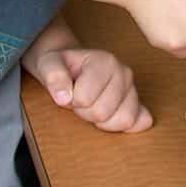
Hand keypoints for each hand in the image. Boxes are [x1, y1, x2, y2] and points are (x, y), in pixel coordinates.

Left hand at [31, 48, 151, 132]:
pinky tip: (109, 118)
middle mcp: (124, 72)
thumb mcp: (48, 64)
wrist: (73, 65)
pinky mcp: (137, 102)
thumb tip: (63, 97)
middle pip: (103, 112)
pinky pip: (136, 122)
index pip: (85, 98)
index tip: (69, 90)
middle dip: (85, 112)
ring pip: (123, 119)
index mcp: (105, 61)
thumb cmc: (62, 66)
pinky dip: (121, 125)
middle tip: (79, 100)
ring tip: (92, 106)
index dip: (71, 100)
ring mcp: (133, 88)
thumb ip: (53, 75)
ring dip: (101, 121)